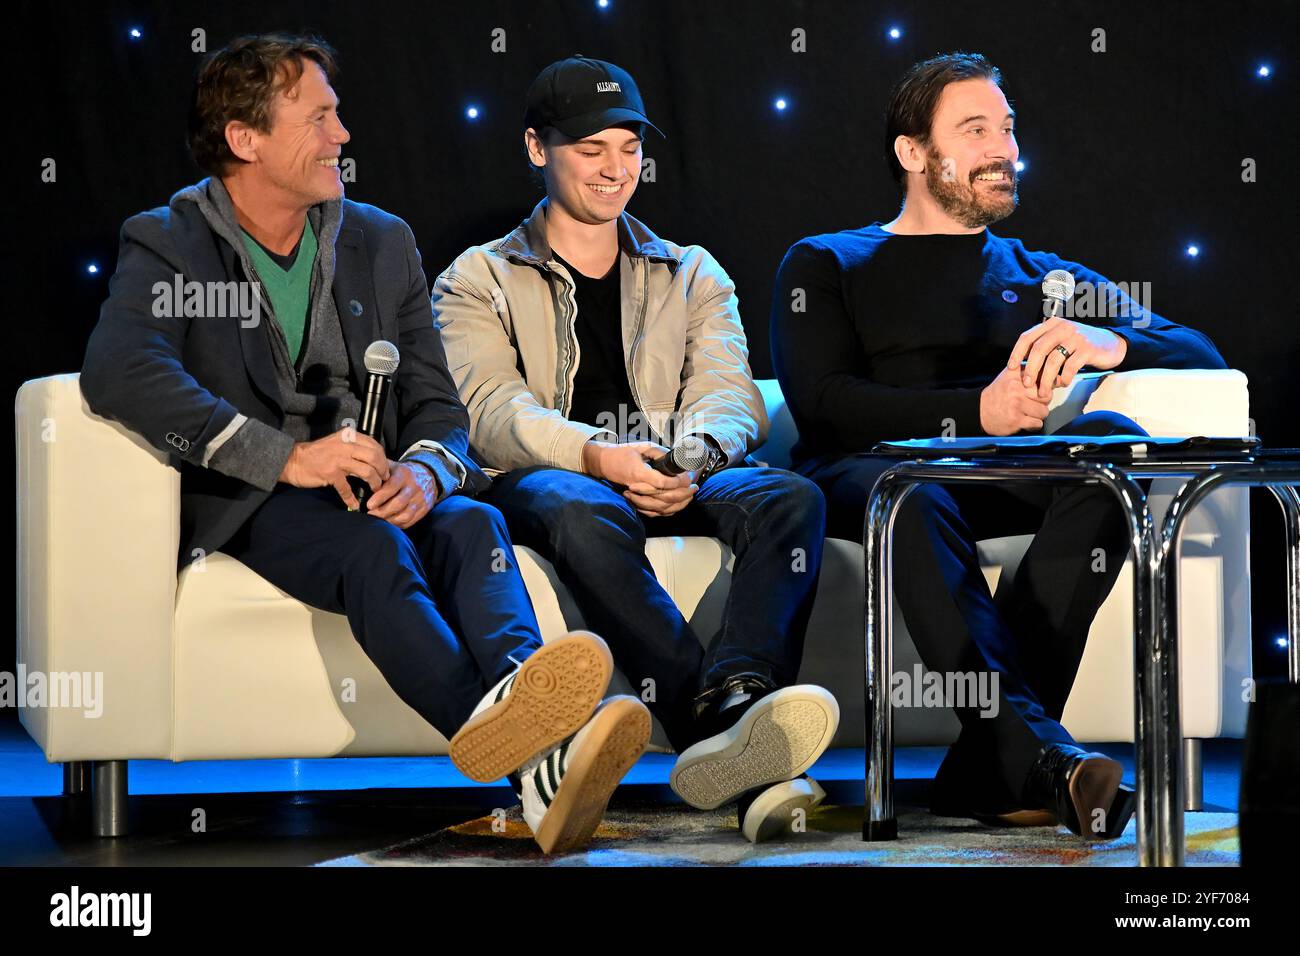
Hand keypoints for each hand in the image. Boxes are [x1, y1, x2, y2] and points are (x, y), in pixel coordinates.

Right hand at [278, 427, 390, 509]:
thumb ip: (354, 447)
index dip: (383, 459)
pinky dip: (351, 499)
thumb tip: (374, 459)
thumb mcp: (337, 443)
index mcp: (349, 436)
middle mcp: (346, 445)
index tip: (384, 469)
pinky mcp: (331, 473)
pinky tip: (354, 504)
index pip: (375, 446)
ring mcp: (338, 459)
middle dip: (383, 471)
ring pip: (367, 472)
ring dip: (374, 483)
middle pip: (375, 458)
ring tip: (374, 489)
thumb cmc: (316, 454)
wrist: (293, 461)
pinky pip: (347, 489)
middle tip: (383, 480)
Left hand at [366, 460, 438, 528]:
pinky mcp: (424, 509)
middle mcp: (414, 487)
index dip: (379, 497)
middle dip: (382, 512)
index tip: (368, 505)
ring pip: (405, 515)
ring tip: (379, 520)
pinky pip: (410, 521)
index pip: (391, 487)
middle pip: (398, 503)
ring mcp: (421, 499)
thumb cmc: (403, 473)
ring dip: (390, 520)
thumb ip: (378, 471)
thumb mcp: (392, 466)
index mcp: (404, 474)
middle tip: (370, 515)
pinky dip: (398, 524)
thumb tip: (361, 478)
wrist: (428, 476)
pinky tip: (389, 522)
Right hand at [582, 439, 694, 516]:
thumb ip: (658, 453)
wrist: (604, 464)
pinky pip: (654, 512)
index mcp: (638, 472)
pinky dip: (668, 511)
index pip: (662, 483)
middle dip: (683, 494)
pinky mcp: (636, 502)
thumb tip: (674, 459)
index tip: (688, 477)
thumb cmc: (622, 454)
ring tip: (690, 495)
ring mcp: (636, 496)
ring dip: (678, 503)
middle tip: (694, 487)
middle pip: (664, 498)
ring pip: (661, 508)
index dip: (677, 482)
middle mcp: (637, 487)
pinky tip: (678, 505)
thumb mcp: (641, 447)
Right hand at [979, 365, 1050, 435]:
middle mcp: (1016, 389)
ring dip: (1038, 415)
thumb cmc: (997, 394)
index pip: (1043, 379)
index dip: (1045, 387)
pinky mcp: (1016, 420)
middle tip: (1034, 403)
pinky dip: (1033, 425)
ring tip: (1028, 413)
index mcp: (1016, 377)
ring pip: (1043, 411)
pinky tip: (1025, 421)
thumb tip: (1053, 375)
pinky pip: (1037, 424)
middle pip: (1046, 396)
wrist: (979, 410)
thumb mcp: (1009, 376)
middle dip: (1043, 402)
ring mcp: (1016, 405)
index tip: (1041, 391)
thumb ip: (1027, 372)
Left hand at [1006, 317, 1128, 399]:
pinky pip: (1069, 367)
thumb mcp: (1060, 340)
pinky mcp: (1087, 349)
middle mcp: (1063, 328)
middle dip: (1030, 369)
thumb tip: (1021, 365)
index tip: (1011, 368)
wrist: (1111, 345)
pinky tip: (1062, 384)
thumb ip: (1044, 347)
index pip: (1027, 337)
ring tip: (1043, 392)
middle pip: (1039, 349)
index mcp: (1052, 324)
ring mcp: (1076, 337)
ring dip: (1046, 380)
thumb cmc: (1079, 346)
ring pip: (1053, 360)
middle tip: (1026, 384)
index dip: (1017, 353)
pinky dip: (1063, 379)